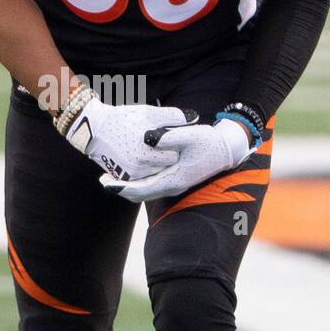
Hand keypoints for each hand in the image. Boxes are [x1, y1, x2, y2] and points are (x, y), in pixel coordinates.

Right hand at [62, 93, 198, 181]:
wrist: (95, 131)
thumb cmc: (124, 118)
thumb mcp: (148, 112)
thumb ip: (173, 116)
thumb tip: (194, 118)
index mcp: (148, 149)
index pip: (174, 154)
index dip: (175, 146)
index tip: (171, 138)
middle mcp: (140, 166)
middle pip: (168, 166)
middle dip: (169, 156)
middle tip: (164, 146)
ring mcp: (133, 175)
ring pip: (158, 174)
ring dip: (159, 165)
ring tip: (153, 151)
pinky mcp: (126, 179)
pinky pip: (147, 178)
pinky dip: (149, 171)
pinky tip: (145, 159)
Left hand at [99, 116, 255, 201]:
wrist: (226, 150)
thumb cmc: (209, 142)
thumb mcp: (190, 136)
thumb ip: (168, 137)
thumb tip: (147, 139)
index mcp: (173, 179)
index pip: (141, 189)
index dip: (122, 187)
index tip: (105, 182)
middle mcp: (171, 186)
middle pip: (140, 194)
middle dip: (121, 188)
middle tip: (103, 180)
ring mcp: (173, 184)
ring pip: (144, 191)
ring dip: (128, 186)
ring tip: (111, 177)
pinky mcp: (174, 179)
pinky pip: (150, 184)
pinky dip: (137, 181)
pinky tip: (129, 171)